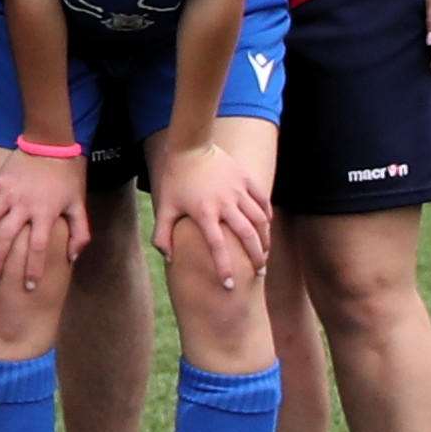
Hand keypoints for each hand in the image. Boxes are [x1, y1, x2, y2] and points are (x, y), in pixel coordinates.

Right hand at [0, 144, 84, 293]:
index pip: (37, 248)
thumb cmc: (65, 177)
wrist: (48, 144)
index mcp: (46, 212)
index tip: (30, 286)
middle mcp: (23, 204)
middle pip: (5, 239)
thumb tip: (72, 257)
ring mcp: (7, 192)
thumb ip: (80, 232)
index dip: (33, 270)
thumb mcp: (78, 204)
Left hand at [148, 131, 271, 283]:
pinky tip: (267, 226)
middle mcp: (225, 203)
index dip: (224, 268)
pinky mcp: (246, 179)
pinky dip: (267, 216)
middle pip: (247, 236)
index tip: (229, 286)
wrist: (189, 146)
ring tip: (265, 253)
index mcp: (204, 212)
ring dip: (265, 239)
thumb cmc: (175, 178)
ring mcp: (238, 191)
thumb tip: (168, 258)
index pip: (217, 247)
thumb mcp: (165, 206)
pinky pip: (263, 201)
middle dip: (256, 258)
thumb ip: (163, 234)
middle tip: (259, 273)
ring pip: (260, 220)